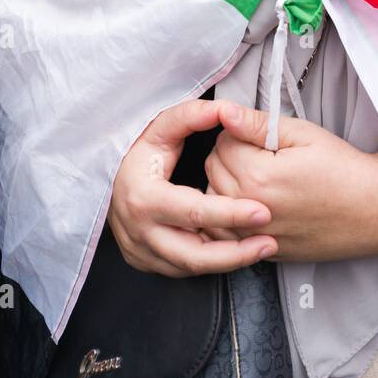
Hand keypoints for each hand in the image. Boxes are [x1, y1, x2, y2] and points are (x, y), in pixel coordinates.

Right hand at [107, 99, 277, 277]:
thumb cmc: (137, 151)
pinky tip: (235, 250)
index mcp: (143, 197)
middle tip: (269, 241)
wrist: (108, 176)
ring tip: (262, 246)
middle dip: (236, 252)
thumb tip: (226, 109)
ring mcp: (139, 250)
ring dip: (228, 261)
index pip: (193, 212)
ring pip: (190, 267)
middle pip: (193, 254)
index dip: (231, 213)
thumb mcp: (160, 127)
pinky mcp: (144, 261)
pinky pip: (182, 269)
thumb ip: (192, 115)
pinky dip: (210, 261)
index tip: (263, 211)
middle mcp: (138, 231)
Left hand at [204, 103, 377, 261]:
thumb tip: (224, 111)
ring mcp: (253, 234)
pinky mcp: (260, 250)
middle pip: (211, 168)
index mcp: (257, 177)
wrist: (374, 210)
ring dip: (226, 182)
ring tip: (260, 175)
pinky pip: (224, 229)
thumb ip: (257, 124)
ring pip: (213, 198)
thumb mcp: (302, 134)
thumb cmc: (342, 169)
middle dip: (230, 154)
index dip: (240, 131)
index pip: (221, 141)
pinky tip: (253, 202)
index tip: (262, 135)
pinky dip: (229, 213)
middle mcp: (249, 209)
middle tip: (264, 152)